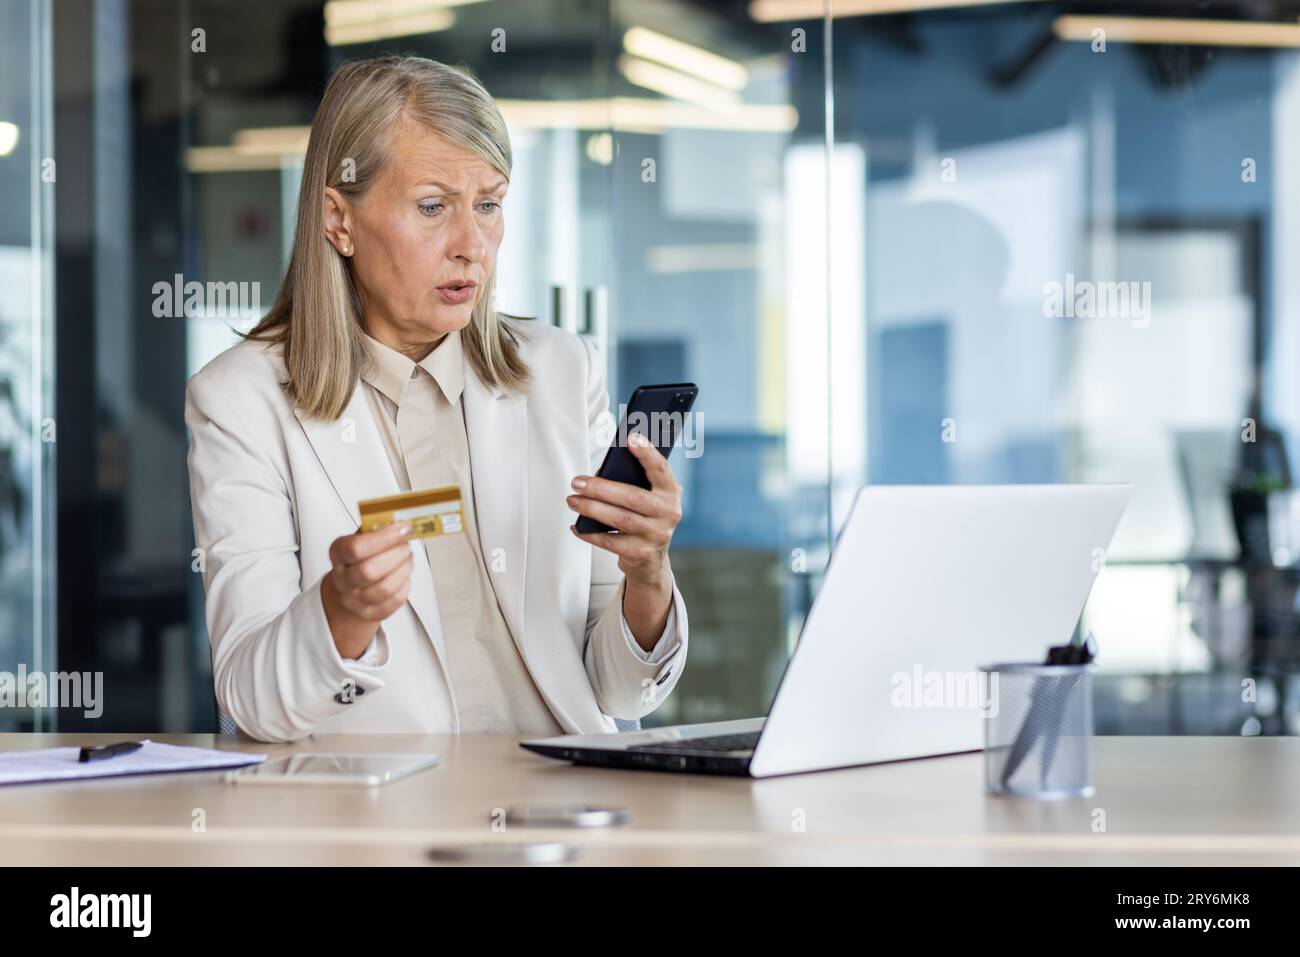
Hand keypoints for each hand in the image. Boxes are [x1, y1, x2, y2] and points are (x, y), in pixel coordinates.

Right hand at [321, 523, 413, 659]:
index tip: (402, 528)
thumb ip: (378, 526)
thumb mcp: (361, 537)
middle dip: (396, 555)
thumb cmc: (359, 559)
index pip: (356, 548)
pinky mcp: (372, 613)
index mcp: (338, 554)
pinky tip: (404, 574)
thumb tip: (399, 518)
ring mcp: (356, 600)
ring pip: (385, 588)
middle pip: (369, 571)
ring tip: (407, 558)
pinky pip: (395, 601)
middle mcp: (343, 579)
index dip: (384, 537)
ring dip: (404, 569)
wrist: (349, 591)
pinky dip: (405, 584)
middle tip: (406, 545)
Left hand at [567, 431, 682, 649]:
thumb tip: (601, 473)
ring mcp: (656, 535)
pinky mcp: (640, 553)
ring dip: (591, 508)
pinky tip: (577, 525)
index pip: (661, 469)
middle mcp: (668, 514)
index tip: (631, 437)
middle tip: (577, 482)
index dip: (647, 453)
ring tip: (572, 500)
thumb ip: (635, 482)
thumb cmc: (645, 517)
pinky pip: (610, 542)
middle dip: (600, 488)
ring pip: (619, 519)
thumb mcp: (649, 497)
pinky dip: (589, 533)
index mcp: (671, 492)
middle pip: (632, 497)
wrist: (652, 559)